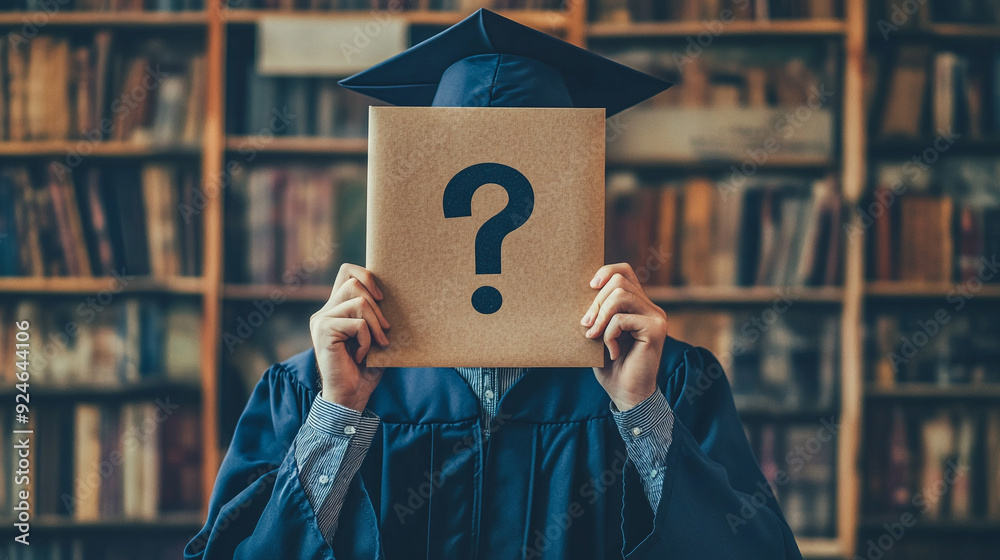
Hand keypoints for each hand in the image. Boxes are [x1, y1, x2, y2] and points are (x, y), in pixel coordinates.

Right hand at [310, 264, 390, 411]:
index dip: (366, 274)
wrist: (350, 396)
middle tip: (386, 331)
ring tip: (377, 345)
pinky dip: (367, 340)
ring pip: (359, 302)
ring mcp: (321, 320)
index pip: (347, 272)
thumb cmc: (365, 369)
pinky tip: (361, 356)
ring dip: (375, 326)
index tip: (382, 296)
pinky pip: (357, 324)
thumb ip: (376, 314)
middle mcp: (324, 311)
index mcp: (336, 308)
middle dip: (377, 307)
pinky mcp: (323, 331)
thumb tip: (394, 294)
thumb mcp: (375, 336)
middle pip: (354, 283)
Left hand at [582, 263, 668, 411]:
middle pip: (619, 281)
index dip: (606, 272)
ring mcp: (656, 317)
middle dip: (596, 302)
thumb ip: (598, 312)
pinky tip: (611, 352)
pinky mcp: (656, 329)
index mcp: (638, 305)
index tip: (590, 286)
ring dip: (601, 317)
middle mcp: (651, 307)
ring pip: (620, 296)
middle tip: (586, 325)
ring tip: (593, 337)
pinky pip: (622, 319)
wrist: (626, 394)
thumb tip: (582, 290)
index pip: (624, 271)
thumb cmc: (610, 366)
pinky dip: (609, 335)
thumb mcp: (599, 332)